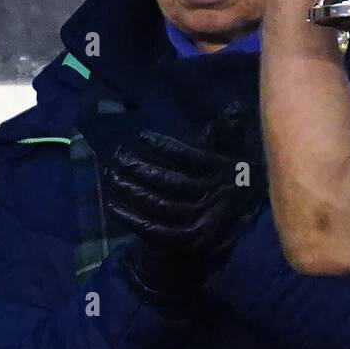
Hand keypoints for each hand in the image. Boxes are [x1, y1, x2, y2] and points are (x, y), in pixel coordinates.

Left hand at [104, 112, 262, 303]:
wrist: (233, 230)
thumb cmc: (232, 184)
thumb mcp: (238, 157)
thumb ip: (231, 135)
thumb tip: (233, 107)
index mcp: (229, 175)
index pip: (195, 158)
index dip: (168, 147)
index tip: (144, 136)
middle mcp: (217, 199)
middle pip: (173, 183)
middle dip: (143, 169)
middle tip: (120, 157)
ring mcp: (201, 223)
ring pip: (160, 205)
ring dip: (132, 191)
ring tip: (111, 176)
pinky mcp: (185, 241)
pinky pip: (154, 230)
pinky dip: (130, 219)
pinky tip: (112, 206)